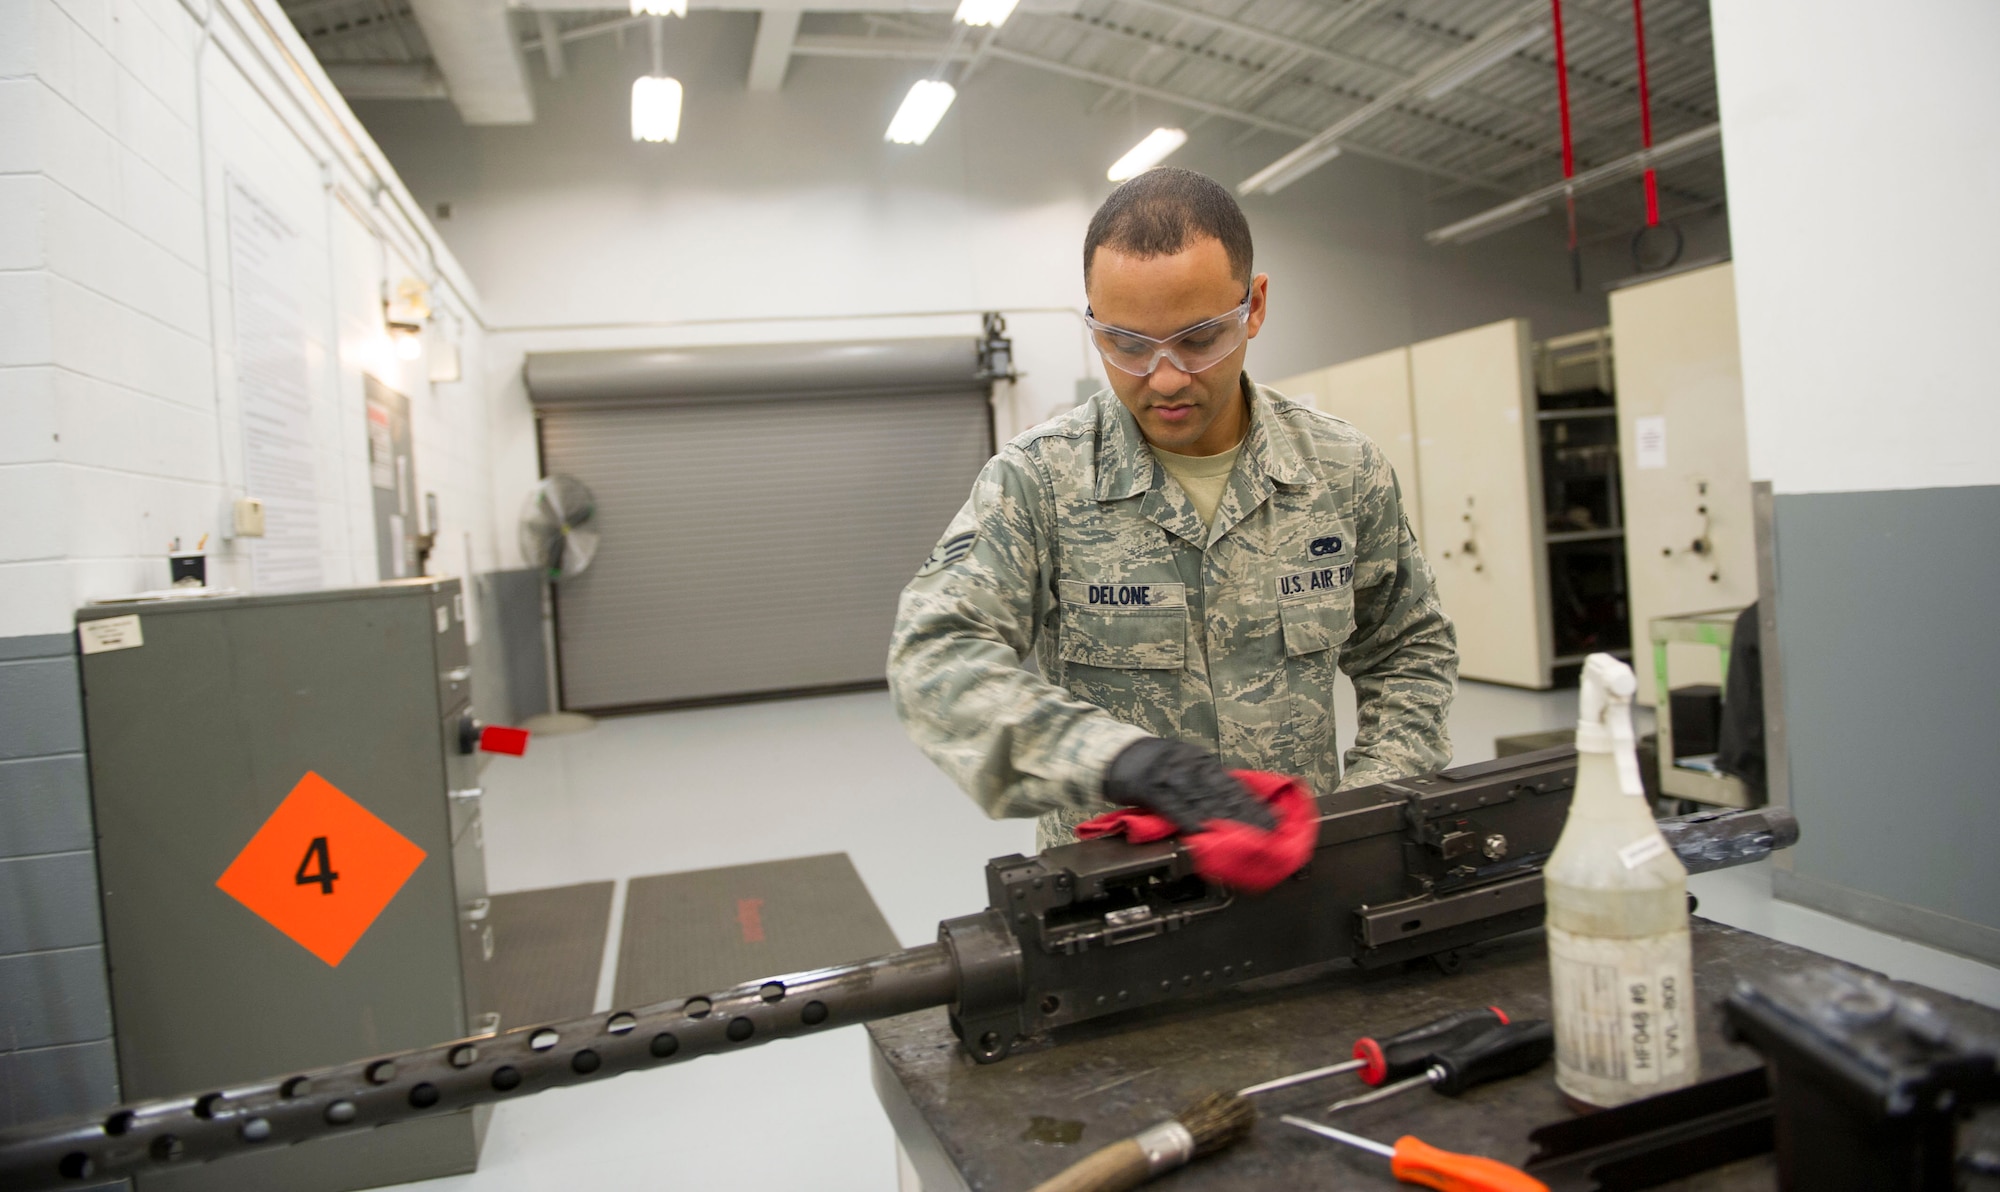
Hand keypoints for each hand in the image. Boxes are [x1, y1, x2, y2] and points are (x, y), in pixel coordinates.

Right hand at [1103, 738, 1277, 833]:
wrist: (1114, 753)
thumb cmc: (1150, 763)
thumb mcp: (1183, 764)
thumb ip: (1205, 783)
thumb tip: (1233, 805)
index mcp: (1200, 760)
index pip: (1233, 785)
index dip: (1254, 805)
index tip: (1273, 821)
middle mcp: (1190, 765)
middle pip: (1224, 794)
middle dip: (1248, 816)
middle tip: (1268, 835)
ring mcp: (1171, 775)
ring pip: (1204, 801)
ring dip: (1226, 822)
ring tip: (1245, 838)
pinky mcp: (1151, 788)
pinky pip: (1174, 807)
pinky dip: (1190, 821)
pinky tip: (1204, 833)